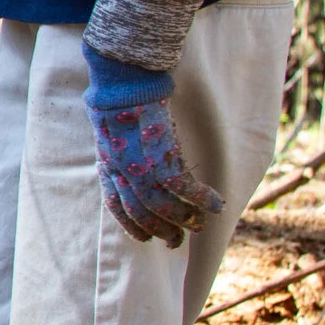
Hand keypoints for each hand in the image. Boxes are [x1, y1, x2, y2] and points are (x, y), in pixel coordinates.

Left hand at [91, 95, 224, 245]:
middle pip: (142, 213)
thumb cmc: (118, 97)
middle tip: (176, 242)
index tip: (144, 239)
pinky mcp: (163, 159)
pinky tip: (217, 204)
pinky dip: (203, 200)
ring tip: (200, 225)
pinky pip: (187, 190)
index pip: (117, 205)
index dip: (131, 226)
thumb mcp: (110, 127)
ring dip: (185, 220)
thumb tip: (124, 153)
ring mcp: (142, 169)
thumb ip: (118, 146)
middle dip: (160, 231)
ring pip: (165, 208)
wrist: (123, 82)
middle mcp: (122, 172)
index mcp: (108, 164)